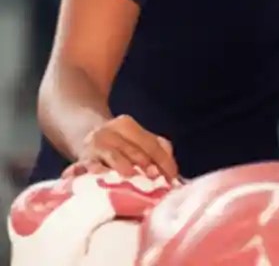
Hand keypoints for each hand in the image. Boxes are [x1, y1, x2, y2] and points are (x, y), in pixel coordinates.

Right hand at [64, 115, 178, 180]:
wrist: (84, 138)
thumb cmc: (120, 145)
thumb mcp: (138, 141)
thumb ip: (159, 151)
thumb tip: (173, 172)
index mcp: (127, 125)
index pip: (150, 143)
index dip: (164, 161)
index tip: (172, 177)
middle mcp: (110, 131)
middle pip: (133, 149)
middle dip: (145, 163)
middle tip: (155, 178)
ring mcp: (94, 145)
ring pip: (113, 155)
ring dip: (123, 165)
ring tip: (131, 175)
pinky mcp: (82, 159)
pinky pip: (89, 165)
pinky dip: (94, 169)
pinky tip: (99, 174)